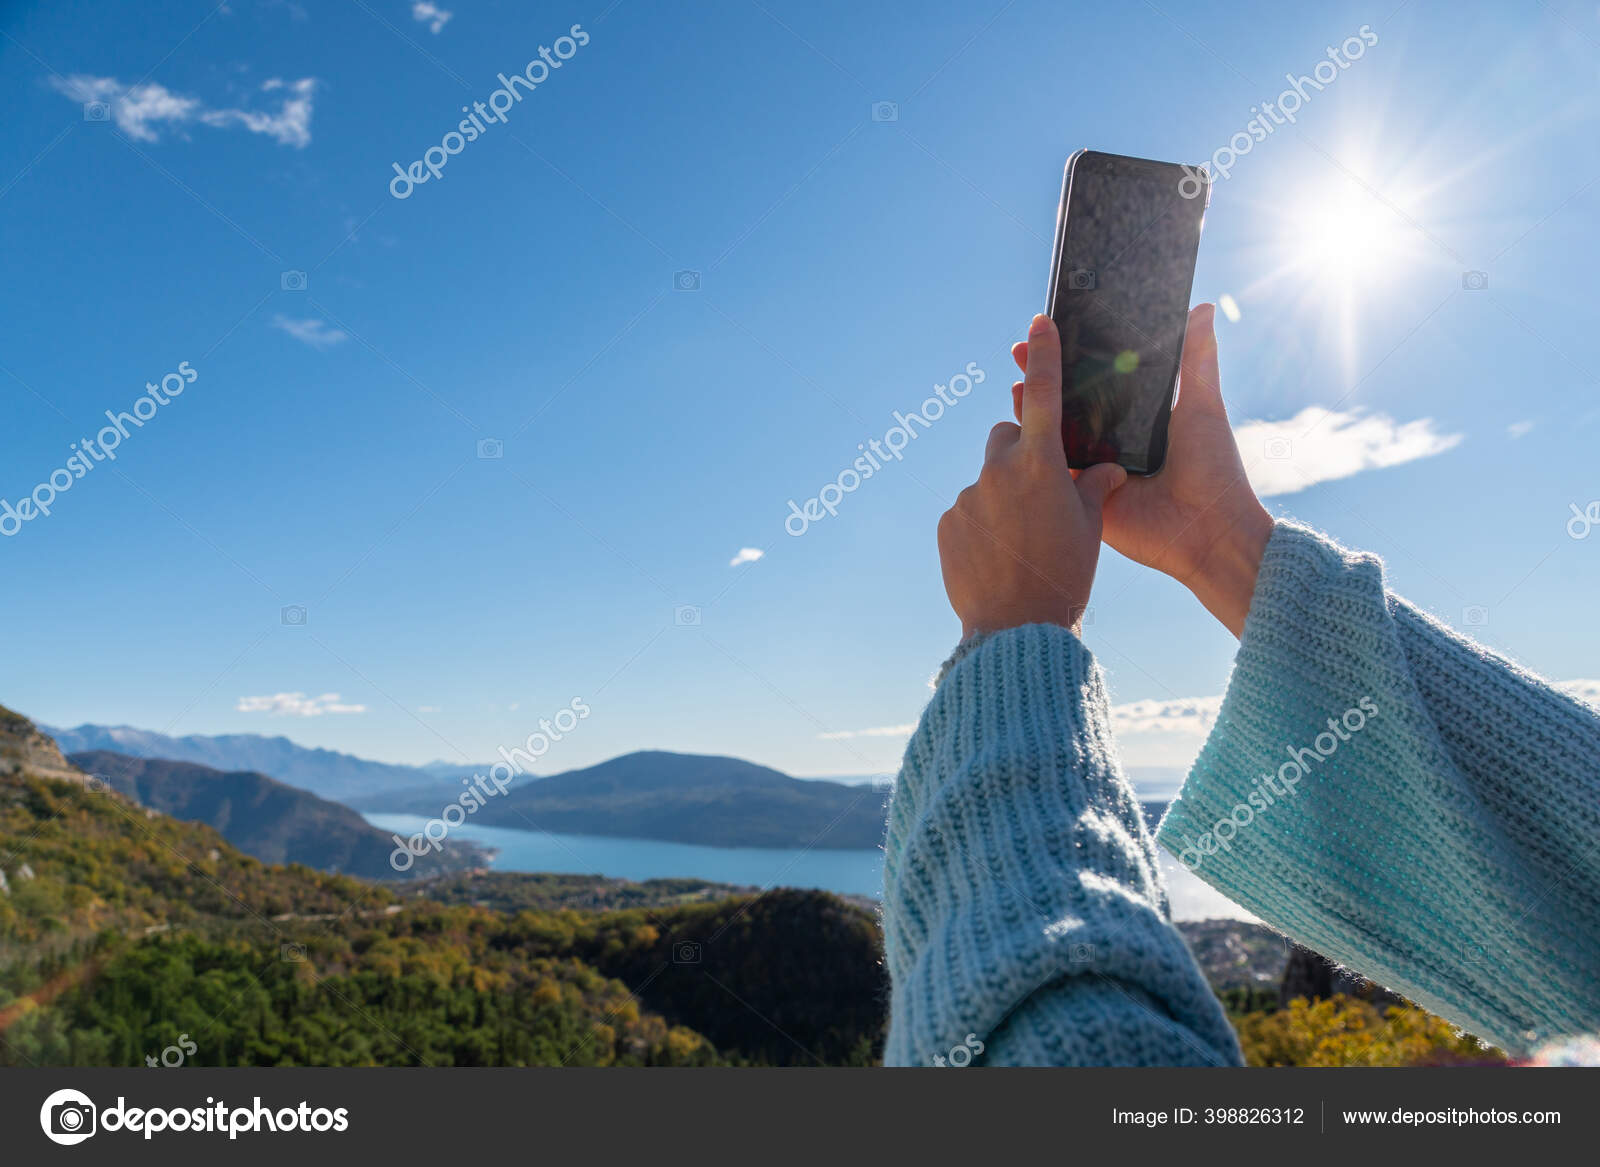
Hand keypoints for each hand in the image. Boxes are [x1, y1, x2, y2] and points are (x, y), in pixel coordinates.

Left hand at [938, 314, 1126, 637]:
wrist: (1014, 629)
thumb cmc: (1063, 578)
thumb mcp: (1091, 530)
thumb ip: (1094, 489)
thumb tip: (1105, 469)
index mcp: (1041, 467)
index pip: (1043, 396)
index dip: (1045, 356)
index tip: (1039, 321)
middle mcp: (998, 473)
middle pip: (1008, 438)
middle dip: (1023, 453)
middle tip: (1042, 493)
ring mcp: (968, 497)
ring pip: (988, 479)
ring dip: (1004, 495)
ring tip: (1023, 540)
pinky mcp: (947, 523)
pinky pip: (969, 510)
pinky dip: (984, 523)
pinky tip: (1000, 555)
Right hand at [1010, 303, 1270, 636]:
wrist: (1209, 531)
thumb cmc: (1214, 470)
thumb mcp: (1202, 406)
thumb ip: (1197, 359)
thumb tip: (1202, 308)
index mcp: (1137, 420)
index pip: (1097, 382)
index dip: (1074, 358)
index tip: (1052, 331)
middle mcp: (1112, 442)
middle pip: (1069, 405)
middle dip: (1043, 378)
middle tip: (1021, 349)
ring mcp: (1094, 470)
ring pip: (1054, 435)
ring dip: (1031, 410)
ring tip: (1016, 382)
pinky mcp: (1082, 497)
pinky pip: (1052, 473)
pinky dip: (1033, 453)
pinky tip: (1017, 430)